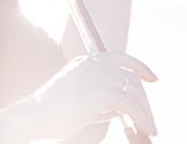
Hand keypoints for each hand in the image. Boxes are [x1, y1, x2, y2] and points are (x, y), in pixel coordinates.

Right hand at [23, 51, 158, 138]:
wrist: (33, 117)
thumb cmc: (52, 113)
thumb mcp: (81, 99)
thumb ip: (102, 98)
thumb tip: (127, 108)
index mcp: (87, 61)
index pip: (121, 57)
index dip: (140, 67)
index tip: (153, 78)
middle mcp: (94, 64)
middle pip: (131, 77)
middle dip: (144, 100)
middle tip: (150, 119)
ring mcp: (97, 75)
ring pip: (134, 91)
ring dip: (145, 112)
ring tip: (149, 128)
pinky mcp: (100, 92)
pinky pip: (130, 105)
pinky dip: (141, 118)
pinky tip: (143, 129)